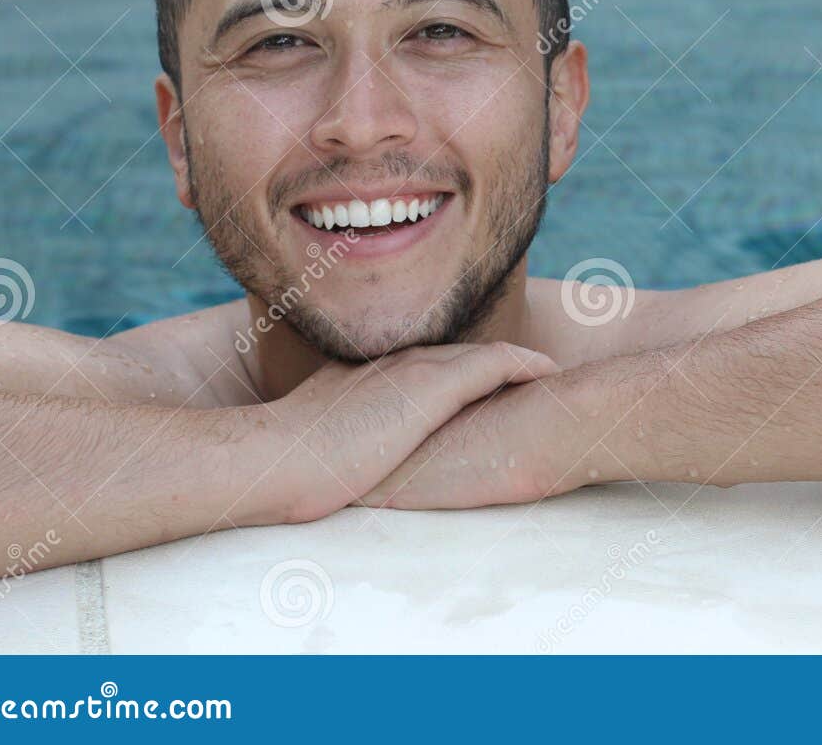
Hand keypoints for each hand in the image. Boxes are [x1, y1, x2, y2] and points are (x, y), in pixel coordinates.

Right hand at [239, 342, 558, 525]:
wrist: (272, 459)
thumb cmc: (283, 467)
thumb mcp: (316, 446)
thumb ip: (337, 444)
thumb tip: (338, 467)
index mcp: (366, 376)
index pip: (422, 364)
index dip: (455, 371)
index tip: (479, 383)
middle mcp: (393, 364)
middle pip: (457, 354)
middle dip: (491, 362)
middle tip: (528, 372)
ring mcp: (414, 370)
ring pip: (481, 354)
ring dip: (515, 361)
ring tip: (547, 370)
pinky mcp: (433, 387)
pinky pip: (495, 363)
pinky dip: (524, 363)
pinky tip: (549, 370)